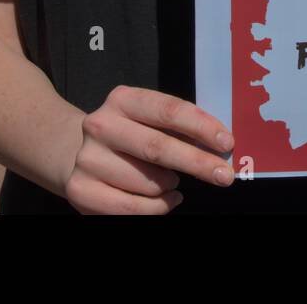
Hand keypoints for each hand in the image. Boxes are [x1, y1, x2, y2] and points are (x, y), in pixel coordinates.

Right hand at [64, 85, 233, 214]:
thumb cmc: (131, 134)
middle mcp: (101, 125)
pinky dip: (158, 208)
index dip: (201, 127)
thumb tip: (221, 145)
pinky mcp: (81, 190)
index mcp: (122, 99)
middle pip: (157, 147)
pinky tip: (167, 200)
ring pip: (147, 182)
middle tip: (225, 175)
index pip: (168, 111)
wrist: (79, 153)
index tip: (227, 142)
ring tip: (173, 182)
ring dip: (171, 186)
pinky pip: (131, 208)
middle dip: (197, 163)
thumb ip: (180, 127)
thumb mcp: (150, 120)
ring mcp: (88, 159)